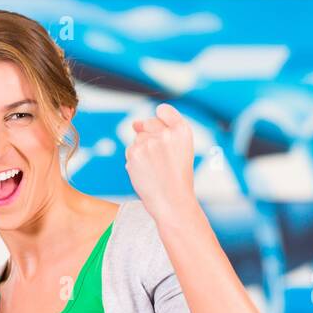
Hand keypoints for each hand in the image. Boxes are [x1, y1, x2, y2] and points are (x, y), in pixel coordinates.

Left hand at [125, 102, 196, 223]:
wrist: (172, 202)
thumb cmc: (177, 179)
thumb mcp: (181, 150)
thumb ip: (163, 131)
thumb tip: (135, 124)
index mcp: (182, 130)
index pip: (164, 110)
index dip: (160, 120)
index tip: (161, 136)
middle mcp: (166, 133)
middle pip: (147, 124)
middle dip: (149, 139)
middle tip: (159, 161)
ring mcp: (149, 142)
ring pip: (137, 139)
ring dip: (141, 152)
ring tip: (154, 169)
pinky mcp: (135, 152)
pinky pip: (129, 151)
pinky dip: (134, 162)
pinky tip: (145, 173)